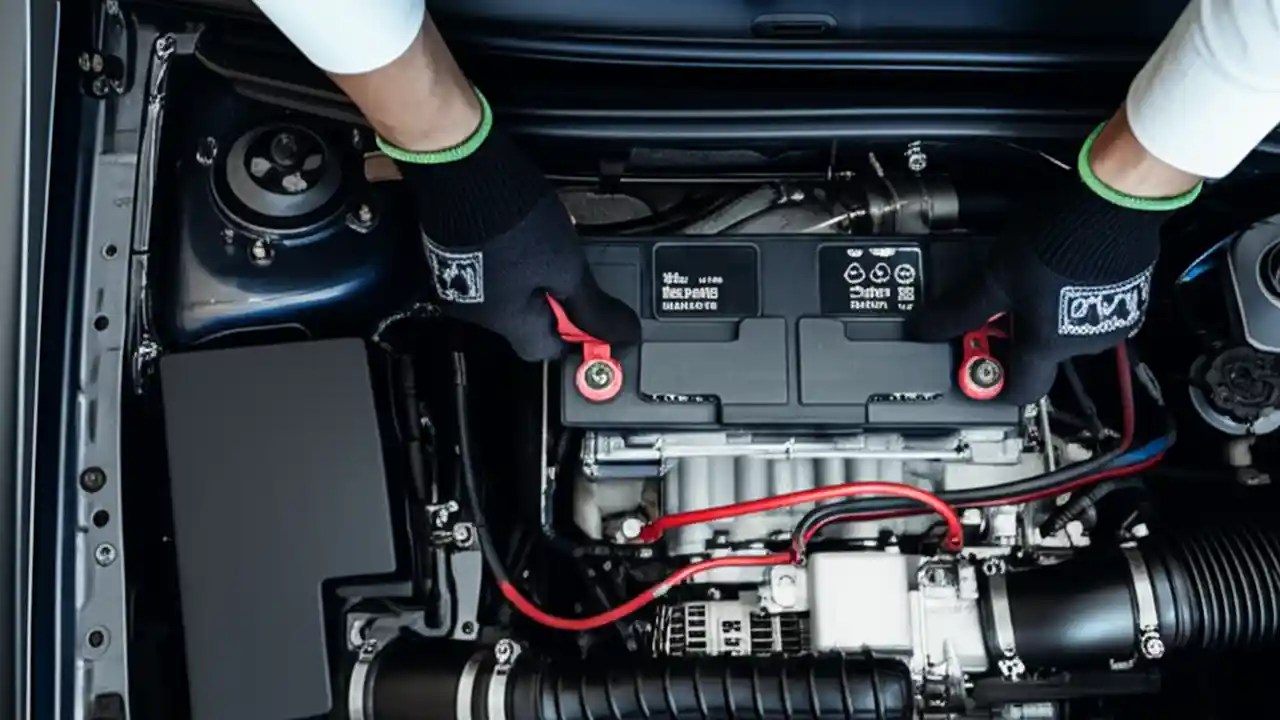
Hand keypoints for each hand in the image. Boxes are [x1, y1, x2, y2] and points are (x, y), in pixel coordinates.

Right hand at [398, 129, 639, 361]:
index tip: (591, 317)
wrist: (462, 167)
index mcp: (504, 320)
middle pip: (526, 322)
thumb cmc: (509, 216)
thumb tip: (622, 336)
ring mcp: (457, 281)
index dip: (573, 335)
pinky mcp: (449, 256)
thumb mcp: (567, 267)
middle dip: (554, 300)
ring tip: (547, 245)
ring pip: (508, 294)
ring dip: (534, 277)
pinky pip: (488, 271)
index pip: (546, 351)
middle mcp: (475, 310)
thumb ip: (593, 307)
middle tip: (571, 272)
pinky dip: (511, 260)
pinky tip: (522, 233)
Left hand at [907, 171, 1166, 403]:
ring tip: (1030, 280)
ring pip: (1067, 328)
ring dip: (1046, 313)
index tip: (985, 374)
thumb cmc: (1058, 243)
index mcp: (1049, 346)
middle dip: (1018, 336)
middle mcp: (1084, 343)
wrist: (1115, 204)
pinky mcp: (1129, 294)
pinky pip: (1092, 305)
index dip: (1000, 387)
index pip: (1023, 391)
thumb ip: (962, 309)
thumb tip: (925, 329)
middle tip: (1000, 310)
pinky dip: (1073, 296)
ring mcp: (1113, 318)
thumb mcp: (995, 277)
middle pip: (1042, 354)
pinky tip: (1060, 268)